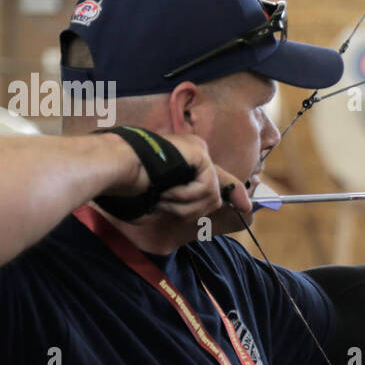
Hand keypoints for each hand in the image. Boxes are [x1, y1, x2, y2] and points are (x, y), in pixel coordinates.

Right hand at [100, 132, 252, 219]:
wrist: (117, 168)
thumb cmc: (132, 186)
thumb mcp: (167, 199)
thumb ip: (191, 202)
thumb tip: (216, 213)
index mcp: (186, 160)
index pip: (219, 179)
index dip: (234, 192)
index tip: (248, 207)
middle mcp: (196, 153)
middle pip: (216, 193)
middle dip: (193, 209)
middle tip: (166, 205)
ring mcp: (199, 152)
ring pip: (212, 197)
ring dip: (186, 206)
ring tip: (164, 198)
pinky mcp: (200, 154)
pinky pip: (206, 189)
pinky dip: (186, 197)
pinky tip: (168, 191)